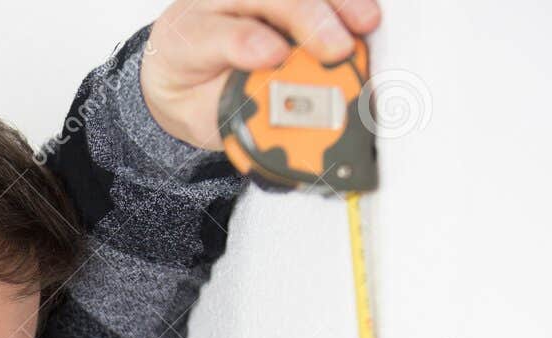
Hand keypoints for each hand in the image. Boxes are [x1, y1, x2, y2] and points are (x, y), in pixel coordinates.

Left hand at [140, 0, 381, 149]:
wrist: (185, 74)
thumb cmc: (196, 89)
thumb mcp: (200, 112)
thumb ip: (231, 109)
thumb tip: (279, 110)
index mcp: (190, 34)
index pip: (213, 33)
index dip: (246, 42)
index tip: (274, 56)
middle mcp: (222, 3)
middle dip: (306, 19)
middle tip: (336, 48)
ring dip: (336, 3)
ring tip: (365, 24)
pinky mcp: (283, 1)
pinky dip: (344, 1)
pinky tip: (366, 15)